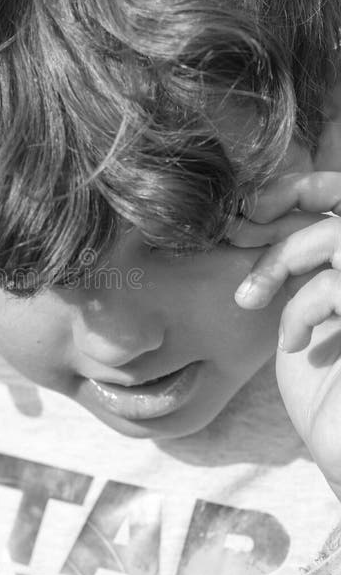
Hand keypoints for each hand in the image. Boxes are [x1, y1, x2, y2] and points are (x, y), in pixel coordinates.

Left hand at [231, 172, 340, 499]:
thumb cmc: (327, 387)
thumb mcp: (306, 310)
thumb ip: (298, 264)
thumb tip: (251, 213)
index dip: (300, 186)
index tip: (248, 210)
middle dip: (292, 198)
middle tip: (243, 226)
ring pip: (337, 235)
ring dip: (282, 259)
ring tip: (250, 300)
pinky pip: (335, 285)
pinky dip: (302, 307)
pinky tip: (291, 344)